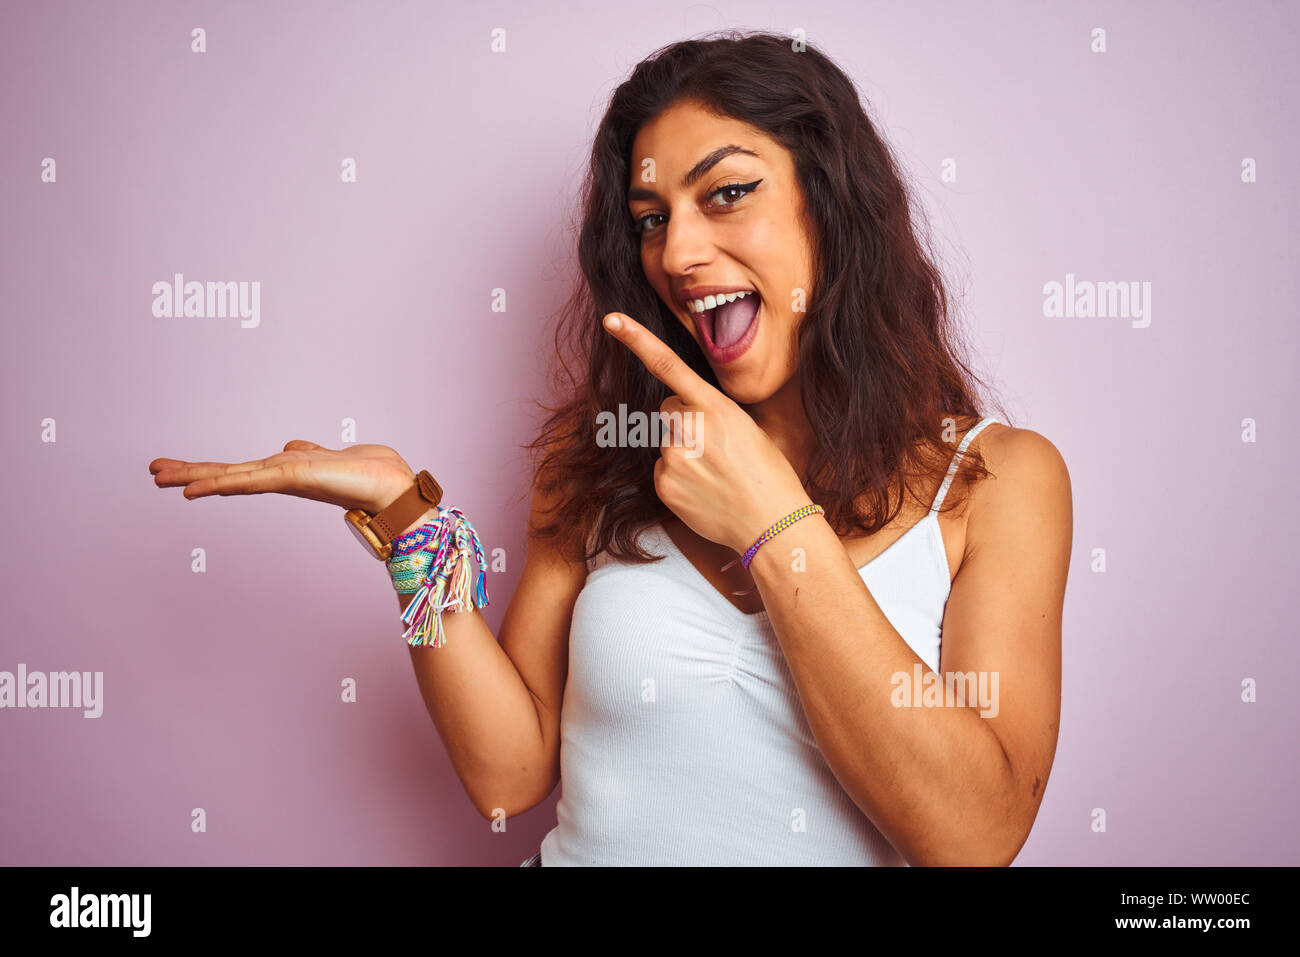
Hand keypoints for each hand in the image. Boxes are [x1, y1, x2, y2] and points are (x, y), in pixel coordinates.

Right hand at [148, 441, 418, 515]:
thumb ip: (308, 453)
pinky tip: (198, 488)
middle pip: (228, 474)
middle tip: (153, 471)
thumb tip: (292, 447)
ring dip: (196, 476)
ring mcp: (286, 478)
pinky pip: (251, 480)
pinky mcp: (295, 478)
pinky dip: (223, 483)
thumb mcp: (331, 456)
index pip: (240, 470)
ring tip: (162, 477)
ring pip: (232, 477)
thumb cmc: (371, 474)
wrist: (395, 489)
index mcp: (287, 471)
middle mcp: (282, 476)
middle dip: (190, 472)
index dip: (209, 470)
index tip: (178, 470)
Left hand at [602, 312, 812, 554]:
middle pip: (667, 410)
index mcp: (715, 406)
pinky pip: (662, 470)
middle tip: (716, 448)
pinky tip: (703, 490)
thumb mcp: (747, 428)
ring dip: (682, 452)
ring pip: (665, 442)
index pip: (668, 366)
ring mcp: (674, 457)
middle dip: (684, 422)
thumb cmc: (767, 474)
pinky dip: (678, 478)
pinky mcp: (664, 484)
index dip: (637, 340)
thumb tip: (679, 417)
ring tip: (714, 473)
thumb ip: (710, 414)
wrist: (772, 523)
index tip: (612, 320)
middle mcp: (689, 427)